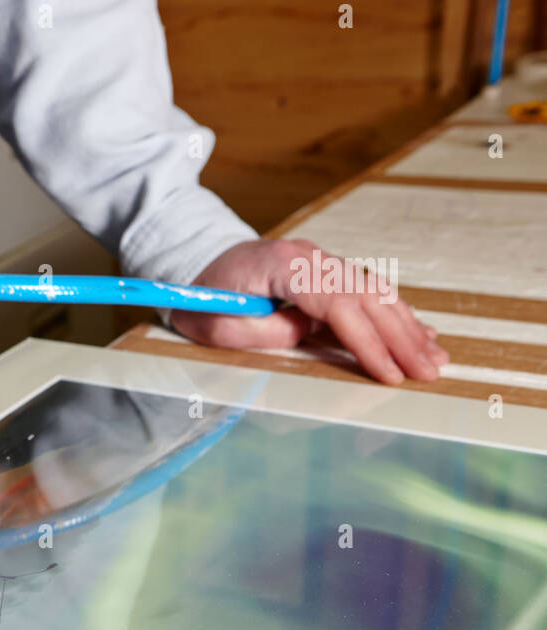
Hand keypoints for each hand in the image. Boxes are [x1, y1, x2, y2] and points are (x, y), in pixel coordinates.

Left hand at [170, 239, 448, 384]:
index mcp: (284, 265)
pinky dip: (395, 315)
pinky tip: (419, 334)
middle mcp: (310, 256)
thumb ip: (263, 332)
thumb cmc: (200, 300)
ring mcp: (321, 260)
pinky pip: (368, 292)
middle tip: (428, 373)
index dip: (367, 341)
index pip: (338, 304)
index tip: (389, 373)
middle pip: (367, 296)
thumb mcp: (216, 326)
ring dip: (407, 327)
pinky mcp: (325, 271)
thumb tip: (310, 333)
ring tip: (434, 358)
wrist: (196, 265)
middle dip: (400, 338)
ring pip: (376, 292)